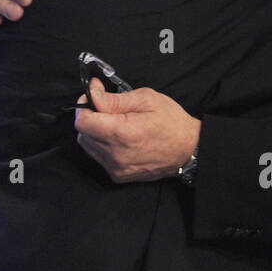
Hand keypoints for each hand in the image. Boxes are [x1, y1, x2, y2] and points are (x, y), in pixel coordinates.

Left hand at [74, 78, 200, 182]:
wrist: (189, 149)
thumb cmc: (171, 121)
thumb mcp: (146, 99)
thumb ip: (114, 99)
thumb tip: (92, 94)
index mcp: (122, 133)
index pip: (82, 122)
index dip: (84, 106)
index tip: (93, 97)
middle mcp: (116, 155)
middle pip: (83, 134)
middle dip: (90, 117)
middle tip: (106, 108)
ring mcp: (116, 168)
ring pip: (88, 146)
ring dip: (94, 132)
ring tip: (114, 123)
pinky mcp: (119, 176)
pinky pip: (98, 157)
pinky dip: (102, 145)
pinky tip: (118, 138)